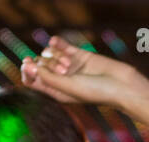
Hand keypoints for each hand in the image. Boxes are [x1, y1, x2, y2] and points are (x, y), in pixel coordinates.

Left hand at [20, 35, 148, 109]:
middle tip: (64, 71)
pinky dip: (56, 43)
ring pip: (50, 54)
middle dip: (48, 65)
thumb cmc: (96, 92)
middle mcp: (61, 79)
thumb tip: (30, 66)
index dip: (27, 71)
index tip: (27, 63)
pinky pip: (60, 45)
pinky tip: (55, 41)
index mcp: (56, 92)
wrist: (121, 85)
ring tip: (70, 64)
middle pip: (41, 65)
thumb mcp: (68, 88)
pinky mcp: (78, 55)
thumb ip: (47, 78)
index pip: (33, 81)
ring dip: (57, 56)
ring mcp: (69, 66)